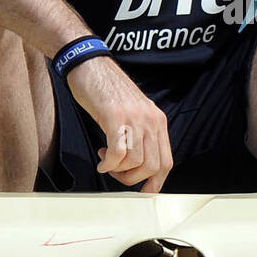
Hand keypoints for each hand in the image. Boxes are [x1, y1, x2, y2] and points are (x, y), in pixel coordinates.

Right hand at [65, 56, 172, 191]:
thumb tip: (139, 163)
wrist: (89, 64)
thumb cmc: (106, 89)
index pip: (166, 161)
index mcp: (157, 120)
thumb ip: (140, 134)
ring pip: (136, 163)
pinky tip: (101, 160)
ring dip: (119, 171)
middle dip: (133, 179)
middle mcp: (150, 120)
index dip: (156, 182)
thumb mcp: (133, 112)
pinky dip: (109, 163)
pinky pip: (118, 152)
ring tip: (107, 162)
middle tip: (117, 173)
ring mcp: (134, 118)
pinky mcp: (115, 117)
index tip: (144, 192)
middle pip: (153, 166)